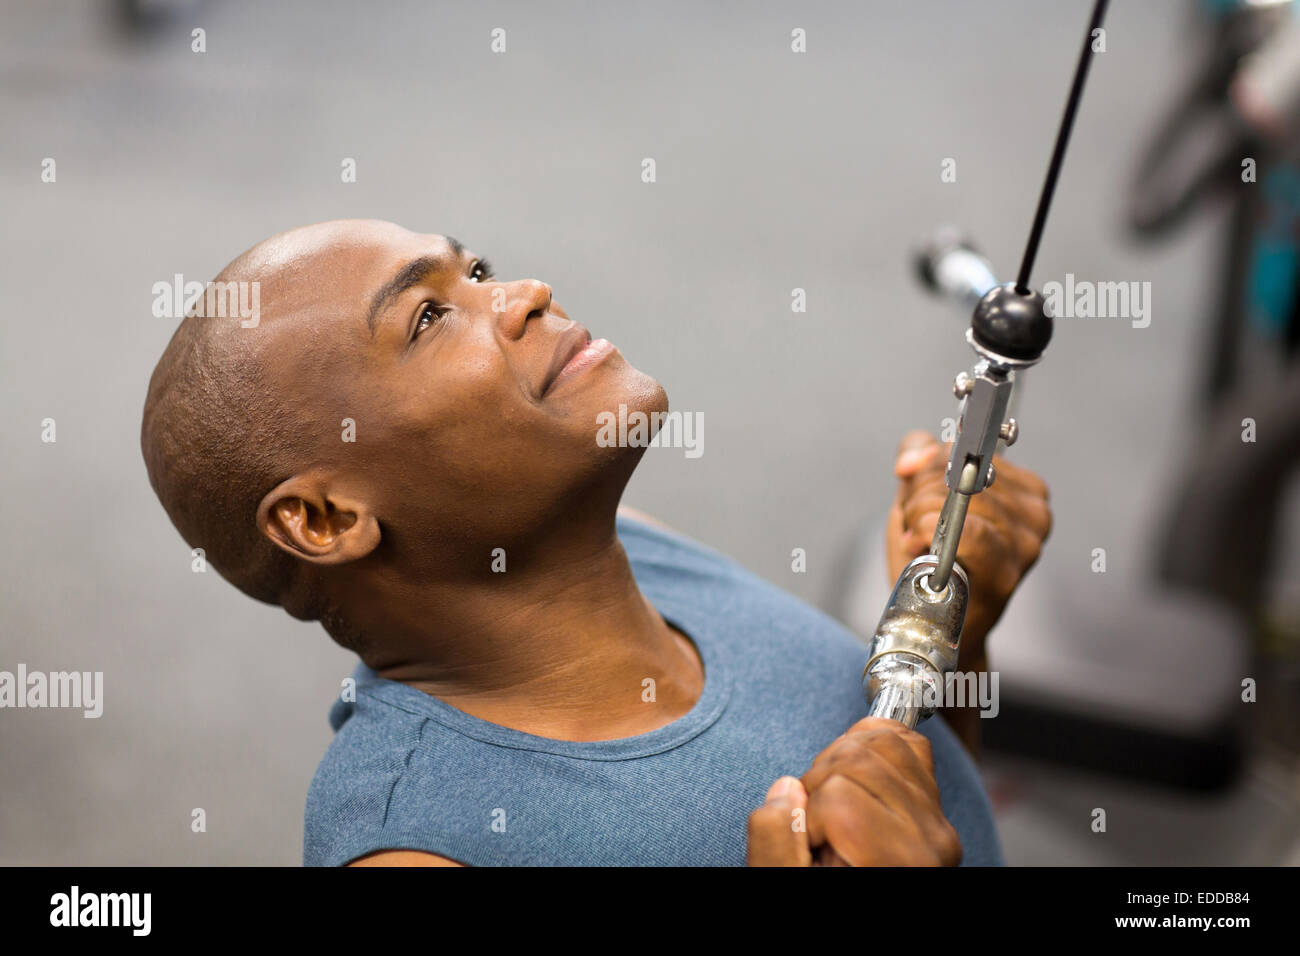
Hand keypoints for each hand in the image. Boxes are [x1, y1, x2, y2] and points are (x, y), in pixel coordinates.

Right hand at [745, 718, 961, 865]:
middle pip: (856, 757)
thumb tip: (786, 789)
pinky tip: (852, 778)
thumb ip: (776, 844)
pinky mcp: (932, 800)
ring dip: (840, 761)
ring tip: (830, 804)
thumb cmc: (835, 894)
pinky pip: (905, 741)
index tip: (811, 847)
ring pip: (882, 739)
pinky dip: (870, 743)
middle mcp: (930, 837)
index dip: (808, 816)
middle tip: (817, 825)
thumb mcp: (788, 883)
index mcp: (898, 862)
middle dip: (819, 783)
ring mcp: (936, 816)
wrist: (863, 884)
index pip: (839, 796)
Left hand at [885, 430, 1051, 671]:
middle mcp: (1035, 513)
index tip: (918, 496)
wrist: (936, 622)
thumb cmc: (933, 561)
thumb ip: (920, 458)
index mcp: (1024, 488)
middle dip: (921, 498)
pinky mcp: (1008, 571)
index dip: (929, 470)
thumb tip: (912, 458)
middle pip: (960, 473)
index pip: (966, 451)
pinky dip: (932, 535)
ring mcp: (1026, 543)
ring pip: (957, 499)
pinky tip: (924, 551)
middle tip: (920, 529)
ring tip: (923, 544)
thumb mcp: (922, 496)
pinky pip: (968, 532)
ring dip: (920, 520)